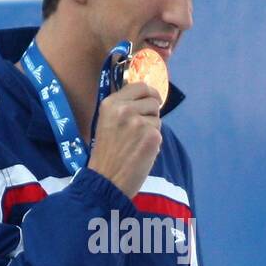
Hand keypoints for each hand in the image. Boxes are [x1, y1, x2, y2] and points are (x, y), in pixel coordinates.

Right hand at [87, 81, 162, 198]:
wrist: (106, 179)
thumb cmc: (106, 153)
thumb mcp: (106, 122)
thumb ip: (122, 107)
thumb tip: (146, 96)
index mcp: (111, 103)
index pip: (140, 86)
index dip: (149, 93)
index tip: (152, 100)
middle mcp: (125, 109)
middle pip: (153, 100)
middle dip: (151, 113)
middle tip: (140, 129)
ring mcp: (139, 122)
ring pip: (157, 117)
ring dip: (151, 129)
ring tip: (136, 143)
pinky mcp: (152, 136)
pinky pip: (159, 132)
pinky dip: (153, 142)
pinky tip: (141, 151)